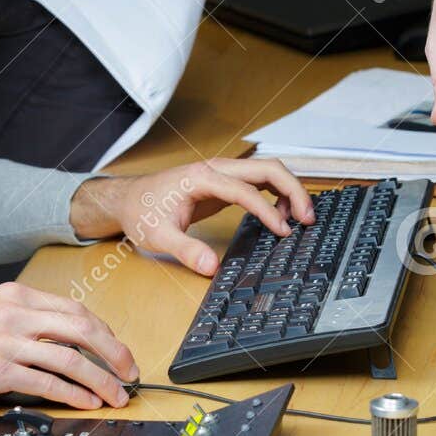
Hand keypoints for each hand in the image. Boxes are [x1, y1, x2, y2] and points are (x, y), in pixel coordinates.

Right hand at [0, 282, 138, 409]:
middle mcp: (17, 314)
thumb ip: (18, 318)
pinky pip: (48, 383)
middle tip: (130, 371)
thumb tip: (53, 340)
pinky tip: (86, 403)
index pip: (74, 310)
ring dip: (101, 379)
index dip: (103, 331)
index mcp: (15, 296)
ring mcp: (8, 341)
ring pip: (72, 359)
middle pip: (83, 329)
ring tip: (116, 394)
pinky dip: (74, 394)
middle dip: (114, 352)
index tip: (116, 348)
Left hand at [71, 157, 314, 276]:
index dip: (267, 211)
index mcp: (201, 178)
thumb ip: (185, 250)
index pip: (245, 190)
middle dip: (293, 190)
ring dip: (289, 190)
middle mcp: (215, 169)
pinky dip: (277, 194)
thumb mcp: (158, 236)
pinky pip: (259, 182)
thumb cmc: (141, 212)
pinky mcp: (224, 182)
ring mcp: (221, 173)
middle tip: (308, 219)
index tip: (282, 232)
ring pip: (267, 171)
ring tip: (301, 220)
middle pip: (267, 168)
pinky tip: (280, 216)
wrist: (128, 199)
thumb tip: (211, 266)